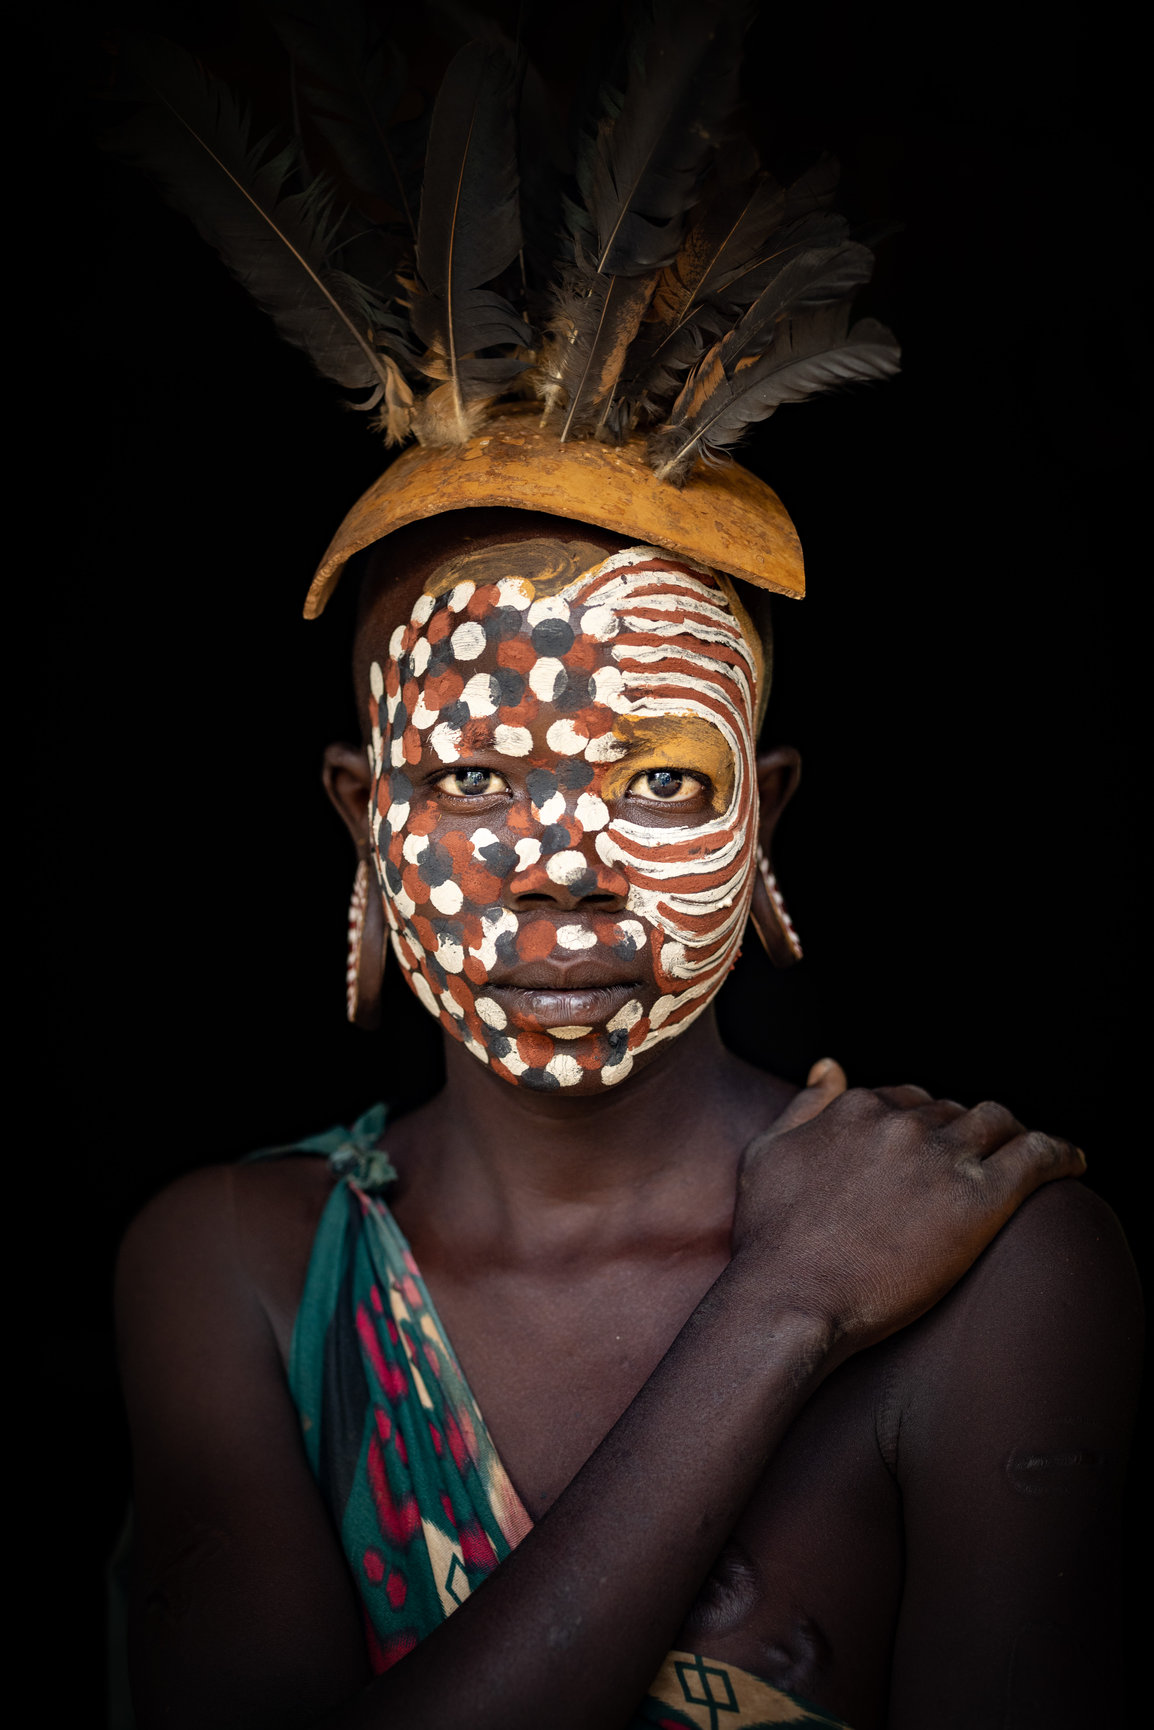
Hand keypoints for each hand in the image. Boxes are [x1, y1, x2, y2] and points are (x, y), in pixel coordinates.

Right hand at [731, 1061, 1085, 1356]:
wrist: (789, 1298)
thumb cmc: (770, 1238)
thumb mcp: (768, 1153)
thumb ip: (804, 1106)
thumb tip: (832, 1065)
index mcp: (857, 1108)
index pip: (908, 1098)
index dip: (924, 1122)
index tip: (933, 1148)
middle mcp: (902, 1121)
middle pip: (954, 1111)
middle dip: (966, 1131)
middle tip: (978, 1162)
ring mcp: (942, 1157)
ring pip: (999, 1123)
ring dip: (1013, 1135)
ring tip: (1028, 1155)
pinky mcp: (979, 1199)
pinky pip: (1038, 1157)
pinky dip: (1062, 1154)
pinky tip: (1074, 1163)